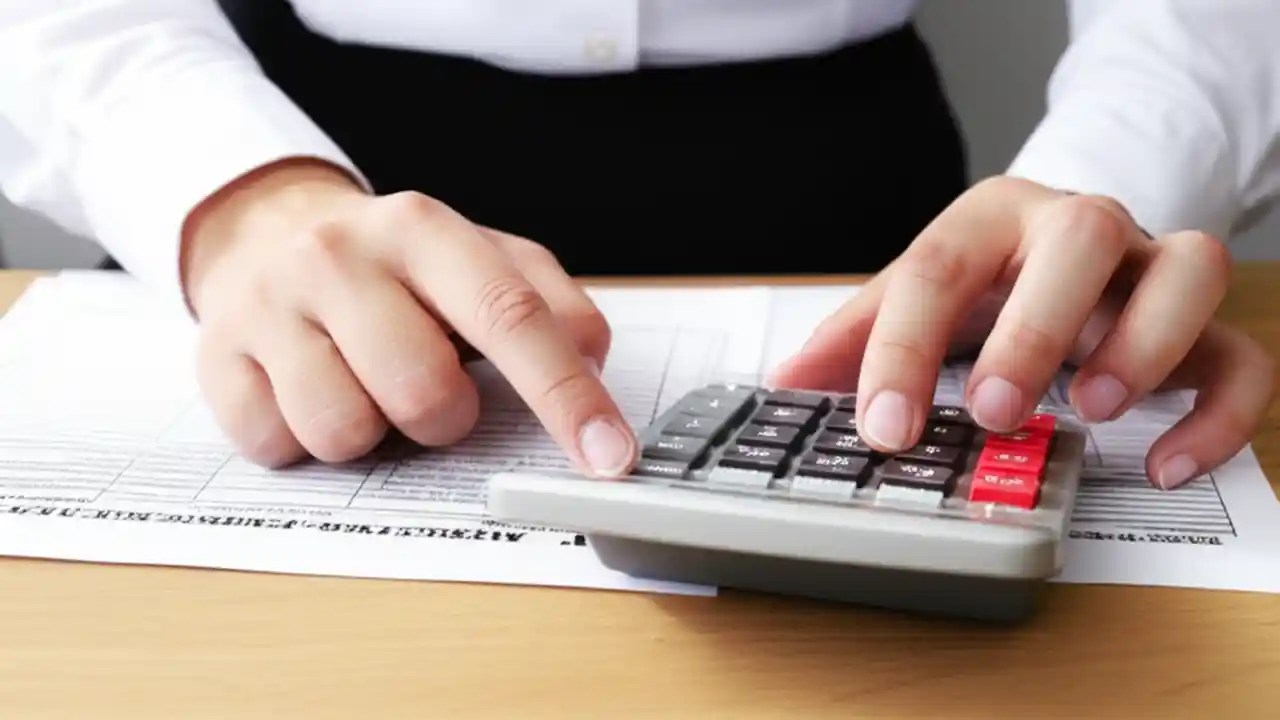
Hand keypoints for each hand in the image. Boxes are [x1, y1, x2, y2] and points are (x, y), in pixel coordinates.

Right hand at [181, 159, 636, 475]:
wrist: (265, 233)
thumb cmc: (393, 266)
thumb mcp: (478, 259)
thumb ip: (548, 303)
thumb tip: (593, 359)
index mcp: (423, 229)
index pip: (510, 317)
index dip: (566, 396)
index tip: (608, 456)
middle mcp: (341, 257)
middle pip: (425, 395)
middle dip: (444, 417)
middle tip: (429, 389)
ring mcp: (269, 306)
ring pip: (345, 432)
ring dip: (372, 432)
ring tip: (363, 385)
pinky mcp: (216, 357)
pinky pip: (279, 446)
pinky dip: (306, 439)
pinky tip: (307, 390)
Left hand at [769, 176, 1274, 489]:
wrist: (1062, 243)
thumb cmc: (984, 276)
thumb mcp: (912, 295)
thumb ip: (854, 335)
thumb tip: (785, 381)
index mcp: (989, 219)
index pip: (939, 266)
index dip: (903, 349)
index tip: (883, 427)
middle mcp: (1076, 229)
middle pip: (1080, 236)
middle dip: (1036, 327)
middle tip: (992, 411)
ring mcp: (1147, 269)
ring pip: (1190, 268)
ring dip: (1144, 344)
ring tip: (1089, 411)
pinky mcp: (1202, 324)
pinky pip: (1243, 354)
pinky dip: (1218, 413)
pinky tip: (1164, 463)